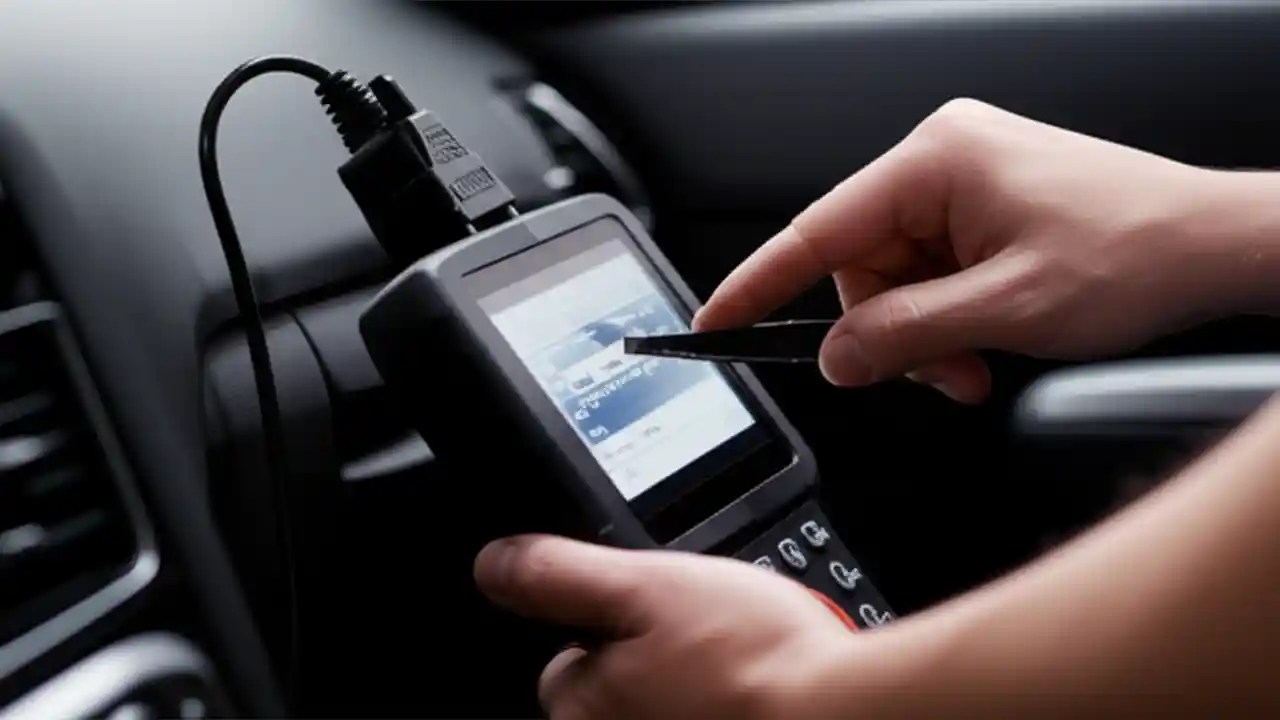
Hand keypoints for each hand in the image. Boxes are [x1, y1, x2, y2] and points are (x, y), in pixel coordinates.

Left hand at [473, 534, 855, 719]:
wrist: (844, 710)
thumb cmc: (750, 658)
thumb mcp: (643, 584)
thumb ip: (559, 576)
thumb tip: (495, 565)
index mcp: (584, 711)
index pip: (565, 670)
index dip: (609, 629)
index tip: (651, 616)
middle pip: (618, 694)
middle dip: (655, 660)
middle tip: (707, 634)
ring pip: (669, 705)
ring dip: (696, 681)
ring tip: (741, 658)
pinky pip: (710, 712)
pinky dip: (729, 704)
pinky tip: (758, 689)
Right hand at [695, 99, 1268, 402]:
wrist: (1213, 247)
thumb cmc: (1136, 252)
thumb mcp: (1005, 310)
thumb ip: (905, 337)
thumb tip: (836, 357)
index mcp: (936, 160)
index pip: (818, 230)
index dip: (759, 282)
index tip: (713, 319)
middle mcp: (942, 161)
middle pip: (861, 267)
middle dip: (892, 333)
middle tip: (939, 375)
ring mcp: (963, 184)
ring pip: (896, 281)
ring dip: (926, 335)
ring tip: (977, 363)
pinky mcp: (981, 209)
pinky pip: (931, 275)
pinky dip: (948, 320)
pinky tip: (984, 340)